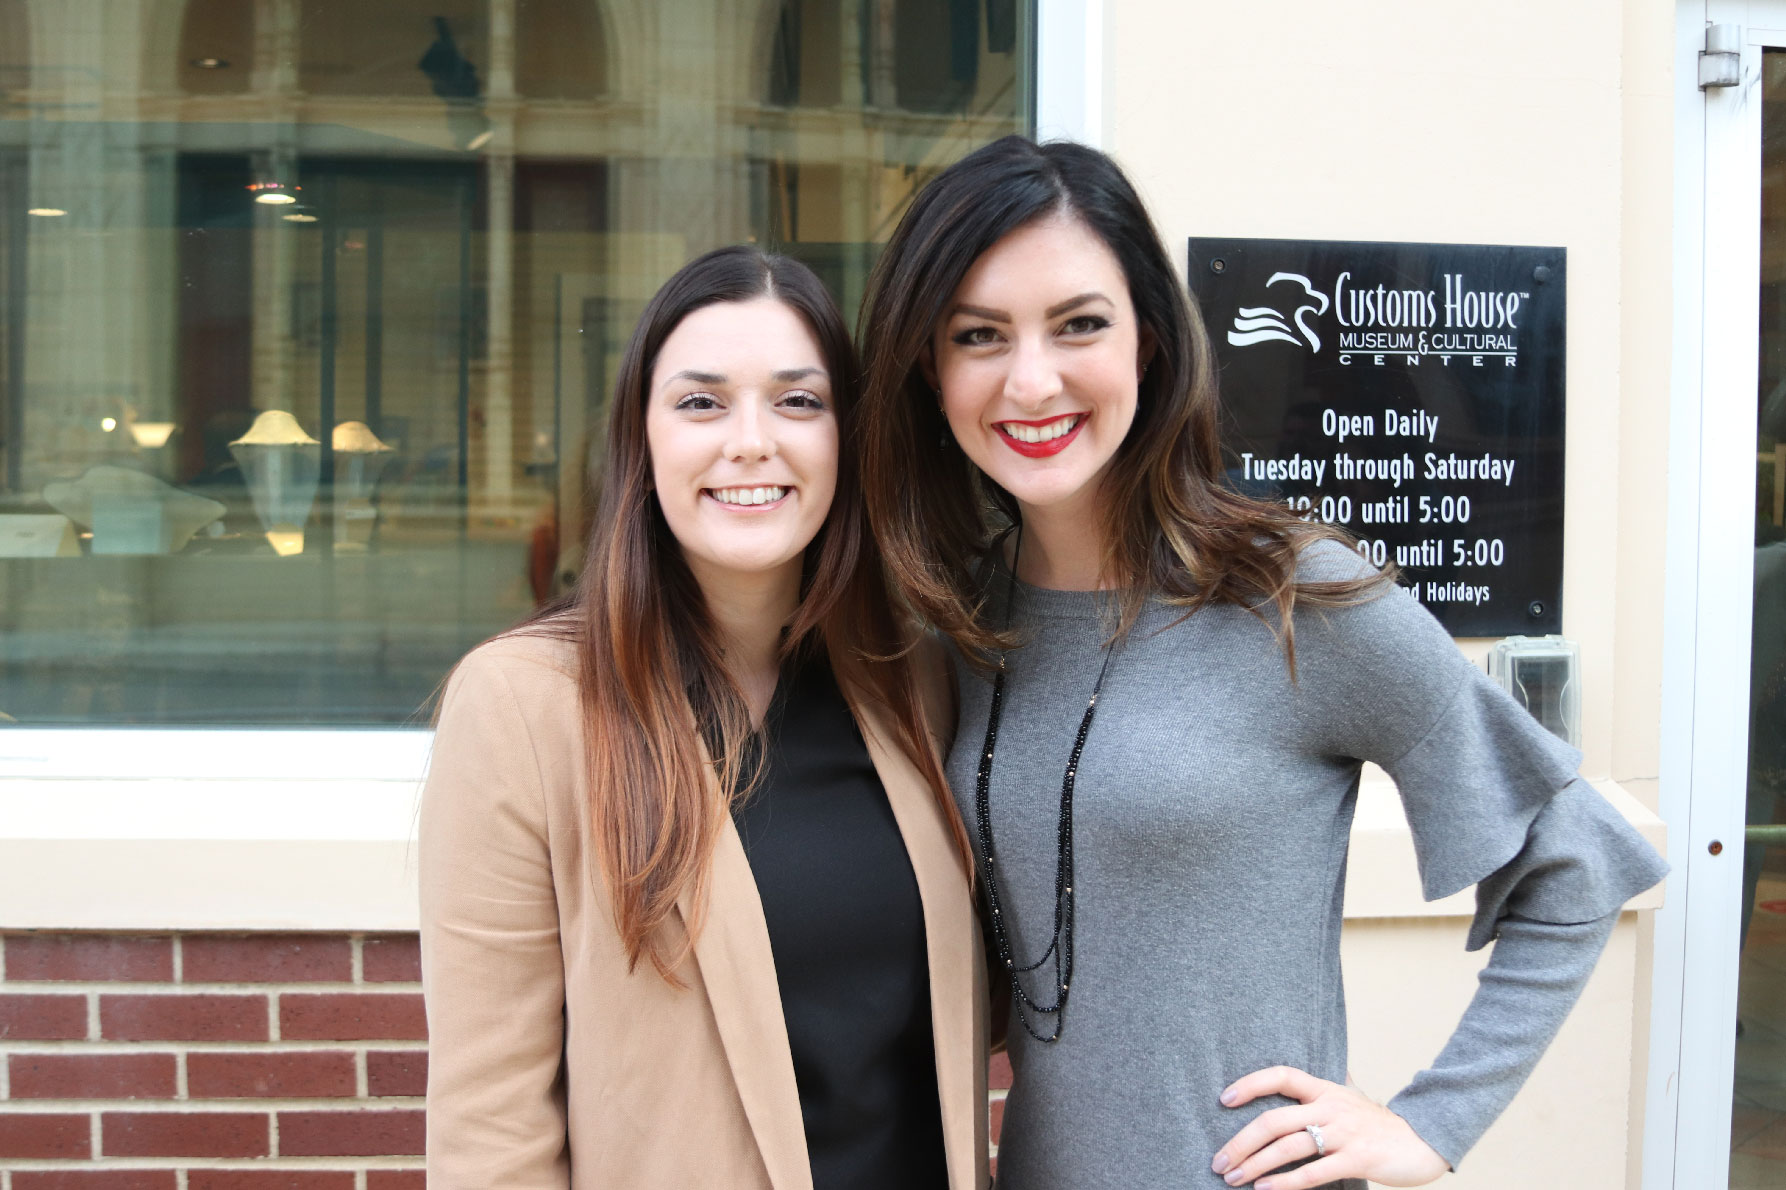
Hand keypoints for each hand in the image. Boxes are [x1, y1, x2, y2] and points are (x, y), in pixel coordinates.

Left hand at [1210, 1065, 1448, 1188]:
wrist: (1424, 1141)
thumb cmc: (1380, 1124)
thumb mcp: (1352, 1097)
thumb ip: (1327, 1089)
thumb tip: (1306, 1078)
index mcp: (1325, 1089)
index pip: (1282, 1076)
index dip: (1250, 1084)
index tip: (1224, 1099)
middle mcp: (1331, 1108)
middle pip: (1275, 1120)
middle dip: (1241, 1142)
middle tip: (1219, 1161)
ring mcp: (1343, 1134)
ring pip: (1288, 1147)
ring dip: (1255, 1164)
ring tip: (1233, 1178)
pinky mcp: (1356, 1160)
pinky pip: (1313, 1172)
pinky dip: (1285, 1182)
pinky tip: (1264, 1189)